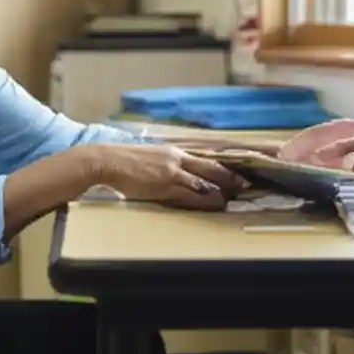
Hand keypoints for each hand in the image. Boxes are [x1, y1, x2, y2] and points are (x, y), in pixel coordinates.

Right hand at [85, 144, 243, 210]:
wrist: (107, 161)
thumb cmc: (125, 162)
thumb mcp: (151, 158)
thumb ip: (166, 164)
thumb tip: (177, 174)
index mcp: (173, 151)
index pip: (204, 157)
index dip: (222, 165)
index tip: (236, 170)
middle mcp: (176, 158)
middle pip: (210, 167)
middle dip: (229, 176)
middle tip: (246, 184)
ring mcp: (171, 171)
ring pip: (204, 181)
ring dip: (220, 190)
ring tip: (233, 197)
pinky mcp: (164, 185)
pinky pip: (189, 193)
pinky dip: (204, 199)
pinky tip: (214, 203)